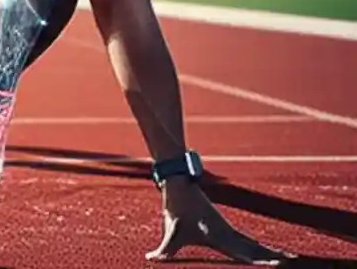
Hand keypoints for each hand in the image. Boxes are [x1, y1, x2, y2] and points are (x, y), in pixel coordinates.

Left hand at [146, 181, 293, 264]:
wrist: (179, 185)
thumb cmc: (176, 208)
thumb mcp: (171, 230)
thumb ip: (165, 248)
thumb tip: (152, 258)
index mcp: (220, 235)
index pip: (245, 252)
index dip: (261, 260)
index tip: (280, 265)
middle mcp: (228, 232)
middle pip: (255, 248)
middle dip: (272, 256)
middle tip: (293, 262)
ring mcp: (227, 229)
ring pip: (253, 243)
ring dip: (270, 251)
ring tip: (290, 258)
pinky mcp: (223, 228)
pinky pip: (246, 240)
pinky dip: (259, 247)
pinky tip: (265, 251)